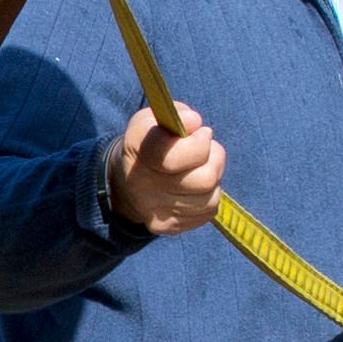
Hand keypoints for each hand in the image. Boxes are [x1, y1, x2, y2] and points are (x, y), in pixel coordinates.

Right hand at [108, 106, 223, 234]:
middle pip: (204, 179)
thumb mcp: (157, 117)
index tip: (201, 131)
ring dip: (214, 177)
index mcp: (136, 151)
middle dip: (213, 158)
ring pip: (210, 197)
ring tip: (200, 166)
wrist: (128, 177)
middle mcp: (142, 186)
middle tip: (205, 148)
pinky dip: (209, 195)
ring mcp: (156, 211)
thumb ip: (178, 114)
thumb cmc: (150, 139)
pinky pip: (208, 211)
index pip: (173, 157)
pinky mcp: (169, 227)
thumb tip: (195, 123)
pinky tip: (195, 186)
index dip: (198, 143)